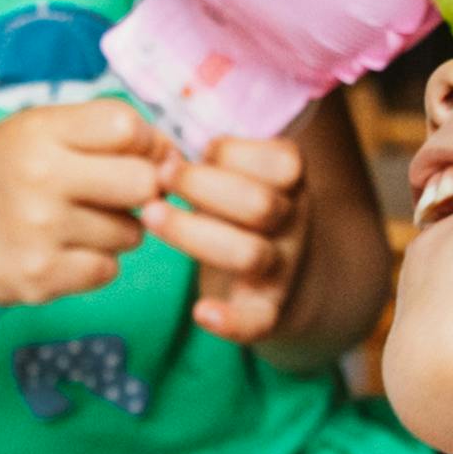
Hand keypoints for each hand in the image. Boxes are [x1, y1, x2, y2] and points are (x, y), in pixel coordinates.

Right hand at [0, 98, 170, 306]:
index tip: (131, 155)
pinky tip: (60, 250)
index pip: (129, 128)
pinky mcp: (38, 279)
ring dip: (115, 230)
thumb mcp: (35, 129)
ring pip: (130, 234)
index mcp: (41, 132)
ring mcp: (39, 233)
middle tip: (112, 195)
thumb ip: (100, 132)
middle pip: (143, 183)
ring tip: (71, 222)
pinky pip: (107, 271)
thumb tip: (174, 157)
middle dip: (140, 191)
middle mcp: (40, 179)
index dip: (144, 143)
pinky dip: (94, 263)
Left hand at [147, 129, 313, 343]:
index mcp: (290, 182)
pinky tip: (201, 312)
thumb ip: (216, 158)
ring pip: (250, 254)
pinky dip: (231, 320)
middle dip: (205, 186)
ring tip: (151, 217)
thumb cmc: (245, 214)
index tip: (185, 149)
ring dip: (197, 235)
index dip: (229, 151)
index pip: (277, 161)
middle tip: (159, 177)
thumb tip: (166, 132)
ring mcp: (283, 268)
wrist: (301, 282)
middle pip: (260, 204)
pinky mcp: (269, 312)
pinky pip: (258, 321)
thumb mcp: (244, 176)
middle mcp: (292, 222)